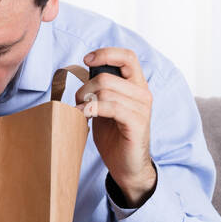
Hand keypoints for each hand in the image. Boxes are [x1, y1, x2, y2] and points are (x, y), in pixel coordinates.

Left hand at [76, 47, 156, 207]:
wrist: (127, 167)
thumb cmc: (115, 138)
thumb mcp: (105, 109)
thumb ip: (100, 91)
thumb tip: (81, 74)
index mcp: (137, 86)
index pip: (128, 57)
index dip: (106, 53)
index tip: (87, 60)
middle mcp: (143, 94)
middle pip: (107, 76)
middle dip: (84, 87)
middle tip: (77, 101)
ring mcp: (142, 108)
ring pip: (106, 91)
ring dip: (85, 99)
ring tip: (79, 111)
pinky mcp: (137, 123)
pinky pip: (111, 107)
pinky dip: (92, 108)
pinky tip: (83, 115)